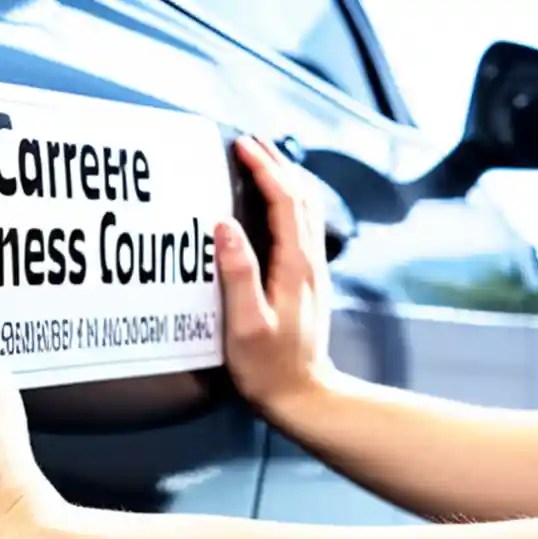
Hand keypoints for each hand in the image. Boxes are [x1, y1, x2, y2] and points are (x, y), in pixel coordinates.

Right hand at [215, 136, 335, 418]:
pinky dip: (289, 201)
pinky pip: (302, 226)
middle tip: (250, 142)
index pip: (284, 202)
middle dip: (276, 164)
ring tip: (263, 160)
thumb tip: (225, 224)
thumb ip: (237, 272)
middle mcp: (309, 262)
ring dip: (286, 179)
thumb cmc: (269, 367)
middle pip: (300, 197)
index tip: (241, 146)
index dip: (264, 170)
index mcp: (294, 267)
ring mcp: (312, 271)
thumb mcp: (245, 323)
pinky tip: (276, 203)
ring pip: (306, 209)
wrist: (304, 396)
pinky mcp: (306, 281)